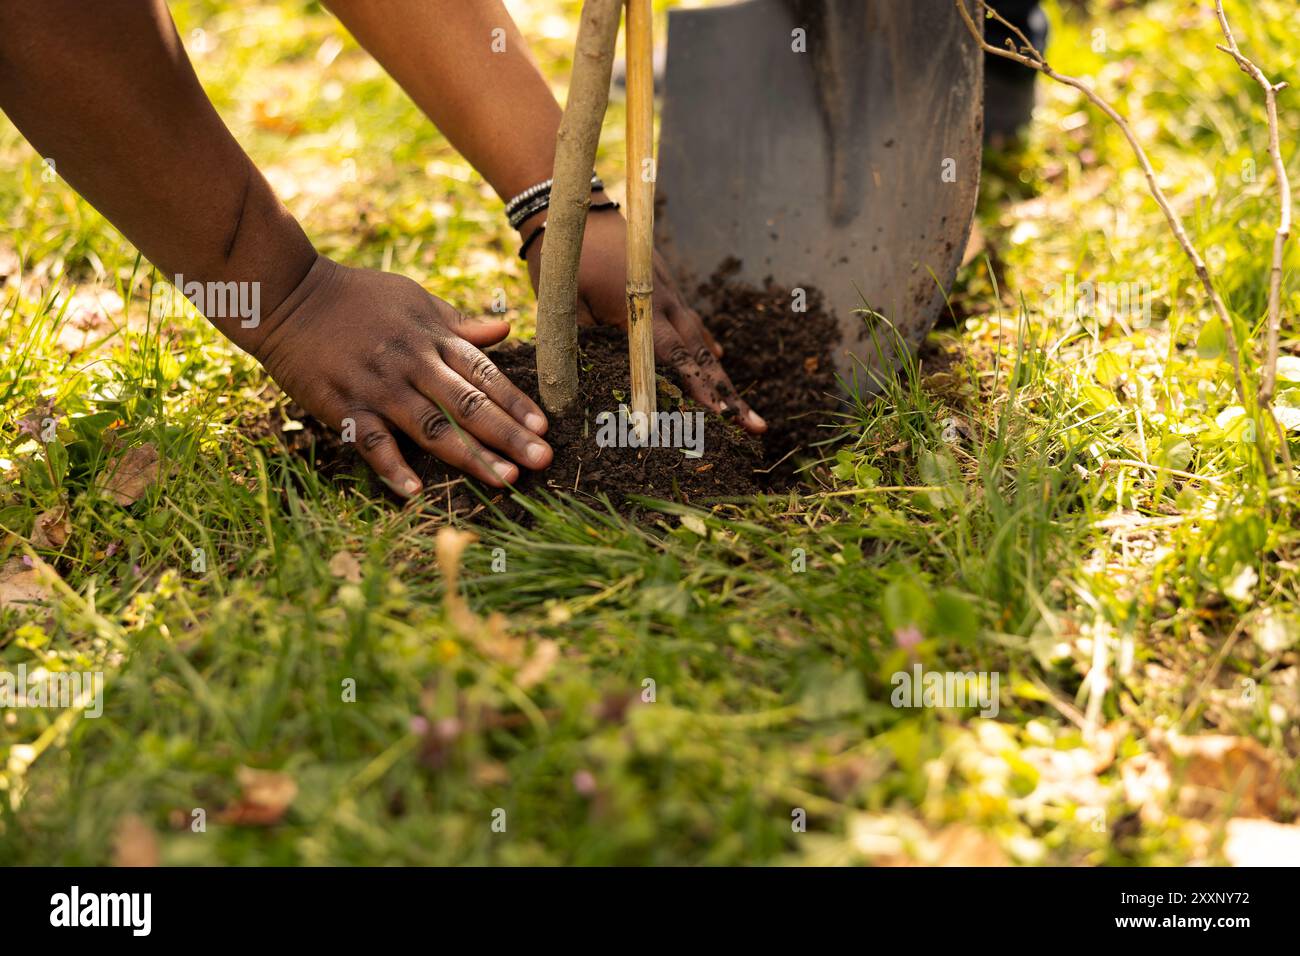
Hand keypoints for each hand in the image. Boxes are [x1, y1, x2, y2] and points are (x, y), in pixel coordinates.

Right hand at [253, 256, 552, 496]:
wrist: (288, 294)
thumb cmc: (358, 297)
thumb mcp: (415, 299)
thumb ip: (459, 323)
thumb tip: (506, 332)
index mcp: (432, 338)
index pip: (484, 373)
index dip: (516, 401)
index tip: (544, 428)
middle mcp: (412, 364)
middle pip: (468, 405)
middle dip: (508, 435)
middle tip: (542, 461)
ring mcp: (378, 387)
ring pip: (432, 427)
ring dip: (470, 456)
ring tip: (503, 480)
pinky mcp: (343, 406)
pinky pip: (371, 442)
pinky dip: (391, 467)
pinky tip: (414, 491)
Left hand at [522, 204, 766, 432]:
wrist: (572, 204)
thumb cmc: (563, 258)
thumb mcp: (565, 306)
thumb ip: (588, 344)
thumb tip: (601, 385)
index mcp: (638, 307)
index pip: (673, 355)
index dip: (697, 386)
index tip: (721, 414)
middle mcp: (662, 299)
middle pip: (700, 353)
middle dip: (726, 392)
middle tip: (756, 426)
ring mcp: (667, 289)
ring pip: (699, 339)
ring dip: (719, 375)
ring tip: (740, 408)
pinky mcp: (664, 281)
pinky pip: (690, 318)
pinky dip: (703, 342)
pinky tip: (717, 359)